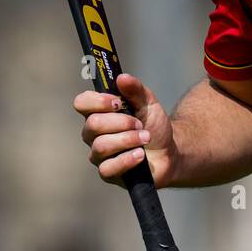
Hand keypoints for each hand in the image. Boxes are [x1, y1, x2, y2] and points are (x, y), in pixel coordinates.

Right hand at [73, 72, 176, 188]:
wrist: (169, 151)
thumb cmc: (153, 125)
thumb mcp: (148, 103)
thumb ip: (136, 90)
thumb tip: (122, 77)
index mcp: (99, 112)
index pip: (82, 103)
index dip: (97, 101)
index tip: (117, 102)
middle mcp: (94, 133)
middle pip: (93, 124)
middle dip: (120, 122)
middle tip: (139, 124)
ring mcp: (99, 154)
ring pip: (101, 146)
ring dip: (127, 139)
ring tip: (145, 138)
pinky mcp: (108, 173)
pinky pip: (107, 168)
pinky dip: (126, 159)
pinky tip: (140, 155)